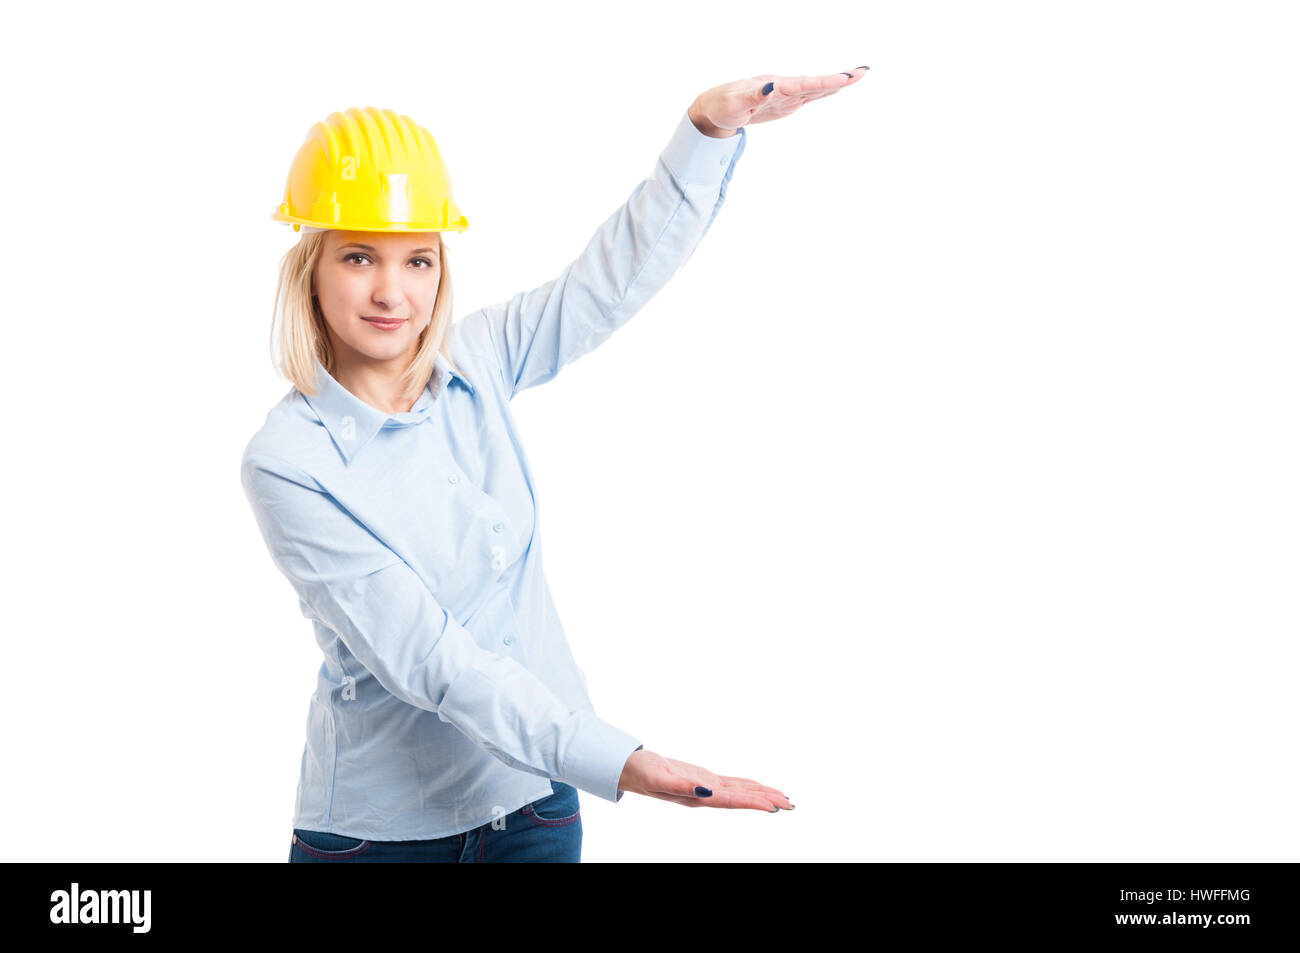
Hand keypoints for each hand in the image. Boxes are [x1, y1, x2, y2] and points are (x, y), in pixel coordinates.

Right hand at [617, 748, 793, 810]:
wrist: (627, 768)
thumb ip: (681, 786)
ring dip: (760, 795)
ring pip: (738, 791)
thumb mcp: (658, 777)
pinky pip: (729, 783)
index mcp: (695, 797)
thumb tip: (706, 791)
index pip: (730, 801)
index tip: (774, 807)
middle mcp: (704, 795)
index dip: (752, 803)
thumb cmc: (639, 772)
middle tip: (790, 804)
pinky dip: (746, 785)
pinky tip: (758, 788)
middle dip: (765, 801)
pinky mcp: (702, 779)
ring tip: (783, 799)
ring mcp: (704, 788)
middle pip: (740, 799)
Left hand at [688, 65, 869, 136]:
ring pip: (815, 88)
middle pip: (815, 83)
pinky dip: (823, 90)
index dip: (824, 82)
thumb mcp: (735, 102)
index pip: (803, 84)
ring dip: (836, 82)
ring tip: (858, 75)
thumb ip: (754, 95)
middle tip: (863, 72)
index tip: (844, 78)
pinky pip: (808, 96)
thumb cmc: (722, 104)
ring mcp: (785, 95)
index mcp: (774, 86)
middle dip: (838, 79)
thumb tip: (772, 86)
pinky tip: (836, 87)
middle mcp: (783, 87)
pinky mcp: (784, 103)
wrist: (714, 107)